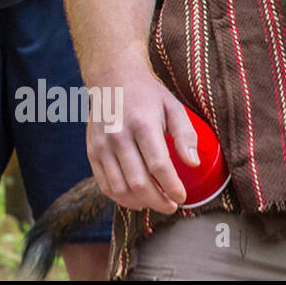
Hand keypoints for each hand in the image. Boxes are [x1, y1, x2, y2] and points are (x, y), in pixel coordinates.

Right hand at [85, 65, 196, 214]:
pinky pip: (104, 184)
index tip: (182, 197)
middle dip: (159, 201)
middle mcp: (118, 135)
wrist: (111, 78)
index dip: (173, 188)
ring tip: (155, 202)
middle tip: (172, 206)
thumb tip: (193, 164)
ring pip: (120, 188)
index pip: (159, 166)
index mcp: (142, 124)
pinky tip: (135, 199)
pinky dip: (121, 198)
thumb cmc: (147, 94)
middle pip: (139, 182)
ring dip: (140, 203)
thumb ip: (186, 135)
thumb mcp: (173, 107)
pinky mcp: (92, 151)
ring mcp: (102, 145)